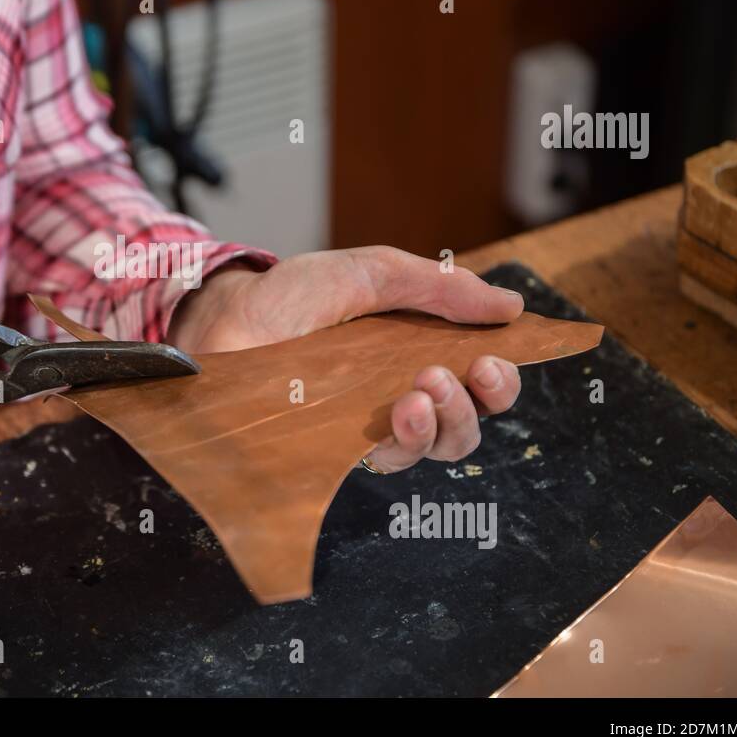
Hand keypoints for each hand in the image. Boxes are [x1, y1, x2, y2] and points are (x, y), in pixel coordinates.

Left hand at [169, 246, 523, 472]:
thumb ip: (441, 288)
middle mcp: (398, 396)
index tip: (499, 359)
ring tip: (424, 388)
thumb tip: (512, 307)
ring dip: (448, 422)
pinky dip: (405, 442)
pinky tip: (398, 413)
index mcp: (414, 353)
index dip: (500, 381)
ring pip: (433, 450)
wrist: (224, 316)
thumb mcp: (372, 273)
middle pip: (466, 425)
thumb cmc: (292, 295)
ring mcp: (367, 427)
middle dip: (481, 404)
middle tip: (469, 373)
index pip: (477, 382)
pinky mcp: (335, 451)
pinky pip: (385, 463)